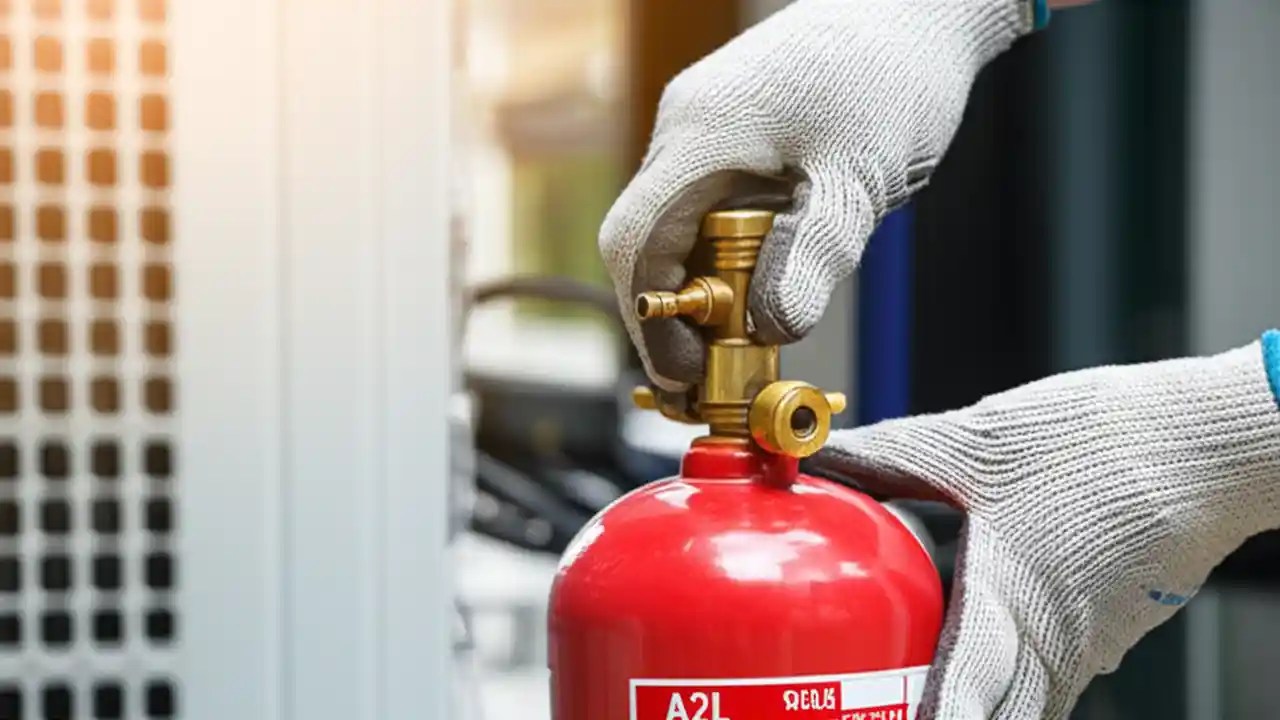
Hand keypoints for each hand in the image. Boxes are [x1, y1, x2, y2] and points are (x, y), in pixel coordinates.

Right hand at [599, 0, 1035, 390]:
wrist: (922, 6)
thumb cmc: (895, 73)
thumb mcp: (859, 180)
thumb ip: (813, 256)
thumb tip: (771, 326)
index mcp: (703, 135)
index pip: (635, 242)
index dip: (646, 318)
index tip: (681, 372)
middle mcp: (688, 125)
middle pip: (648, 237)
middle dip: (676, 310)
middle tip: (719, 365)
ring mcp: (706, 122)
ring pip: (678, 221)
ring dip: (703, 280)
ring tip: (752, 325)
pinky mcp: (731, 125)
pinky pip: (705, 199)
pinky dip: (723, 247)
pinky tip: (768, 269)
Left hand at [810, 338, 1279, 718]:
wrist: (1206, 443)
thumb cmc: (1102, 441)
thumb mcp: (973, 442)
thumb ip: (888, 456)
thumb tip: (820, 454)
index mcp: (1011, 603)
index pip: (959, 701)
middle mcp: (1052, 644)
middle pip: (992, 719)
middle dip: (943, 718)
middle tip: (889, 708)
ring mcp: (1086, 647)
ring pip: (1020, 703)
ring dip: (974, 705)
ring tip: (920, 692)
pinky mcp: (1105, 632)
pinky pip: (1046, 675)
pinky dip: (1006, 679)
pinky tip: (977, 648)